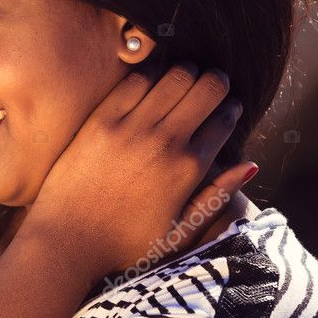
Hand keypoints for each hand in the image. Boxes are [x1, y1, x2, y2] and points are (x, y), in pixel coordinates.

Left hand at [17, 61, 257, 283]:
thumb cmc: (125, 244)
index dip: (231, 108)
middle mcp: (164, 143)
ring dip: (186, 73)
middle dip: (216, 82)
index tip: (227, 107)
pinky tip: (151, 80)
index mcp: (188, 170)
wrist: (67, 241)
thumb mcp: (180, 233)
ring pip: (175, 76)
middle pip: (207, 88)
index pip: (224, 119)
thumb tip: (250, 165)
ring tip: (185, 79)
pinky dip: (150, 74)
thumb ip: (217, 197)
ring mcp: (130, 128)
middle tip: (210, 85)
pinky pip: (134, 80)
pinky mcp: (99, 120)